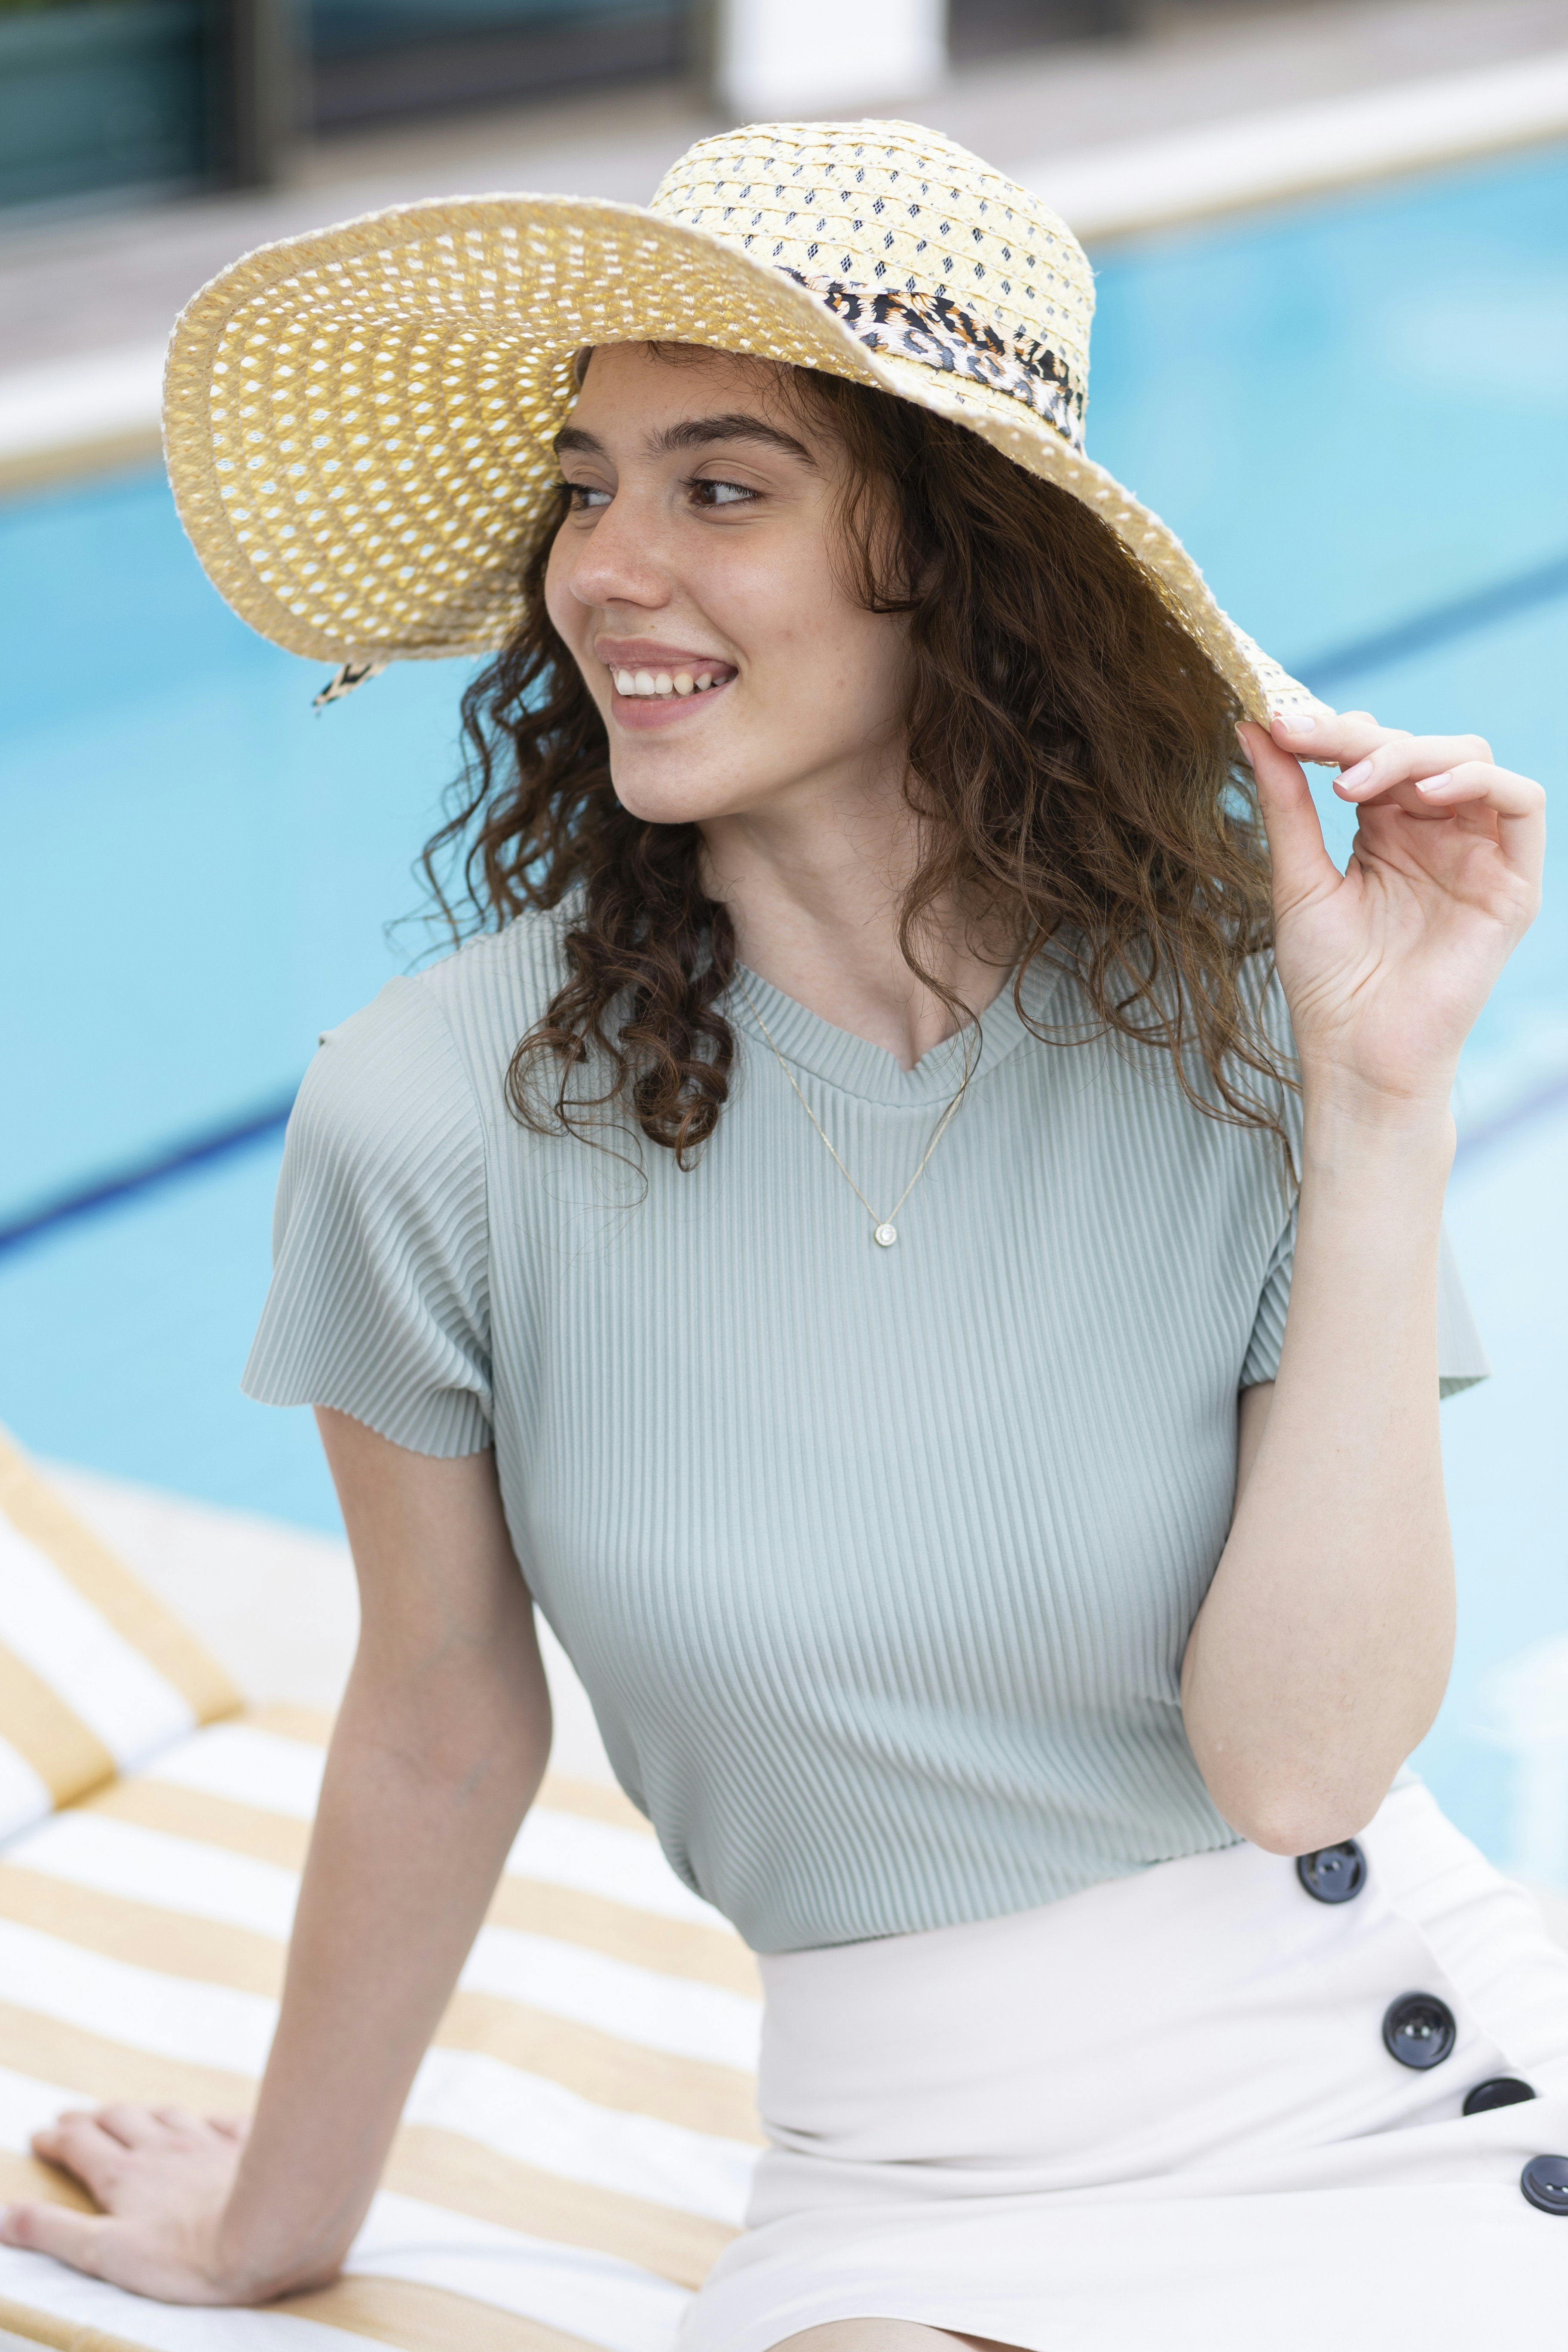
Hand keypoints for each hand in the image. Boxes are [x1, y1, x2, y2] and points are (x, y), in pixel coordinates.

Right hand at [0, 2103, 258, 2302]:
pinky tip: (209, 2121)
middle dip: (93, 2119)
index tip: (41, 2134)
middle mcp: (164, 2150)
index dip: (58, 2139)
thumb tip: (0, 2215)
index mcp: (125, 2176)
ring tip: (134, 2113)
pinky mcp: (248, 2148)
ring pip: (168, 2116)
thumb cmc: (185, 2255)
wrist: (268, 2232)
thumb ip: (51, 2232)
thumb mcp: (104, 2253)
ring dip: (144, 2113)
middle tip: (75, 2117)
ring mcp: (208, 2145)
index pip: (82, 2146)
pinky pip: (225, 2123)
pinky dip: (208, 2121)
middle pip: (121, 2122)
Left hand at [1240, 710, 1544, 1115]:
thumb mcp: (1298, 879)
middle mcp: (1437, 834)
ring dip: (1411, 753)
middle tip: (1307, 742)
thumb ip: (1285, 802)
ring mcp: (1478, 855)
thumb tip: (1251, 727)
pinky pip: (1522, 803)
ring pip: (1468, 760)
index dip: (1331, 731)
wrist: (1356, 1056)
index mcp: (1387, 830)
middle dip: (1362, 737)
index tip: (1277, 725)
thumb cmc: (1328, 984)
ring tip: (1352, 782)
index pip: (1373, 753)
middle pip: (1420, 747)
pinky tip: (1425, 792)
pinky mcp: (1513, 883)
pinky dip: (1478, 780)